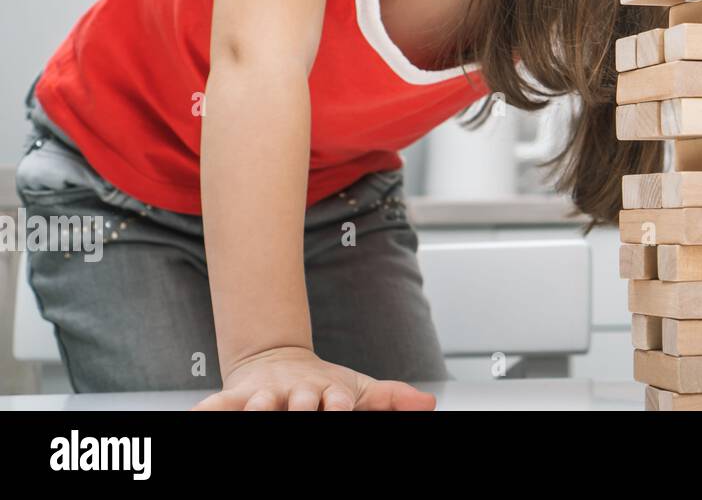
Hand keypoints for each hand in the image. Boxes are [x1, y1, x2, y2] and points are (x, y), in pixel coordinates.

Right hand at [192, 345, 438, 410]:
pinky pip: (216, 406)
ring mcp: (264, 396)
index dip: (337, 403)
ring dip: (257, 407)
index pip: (335, 400)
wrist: (278, 361)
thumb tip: (428, 402)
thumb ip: (390, 399)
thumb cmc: (322, 388)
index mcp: (324, 393)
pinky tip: (198, 414)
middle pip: (296, 402)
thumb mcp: (358, 391)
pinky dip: (207, 410)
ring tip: (258, 410)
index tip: (340, 405)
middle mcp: (293, 394)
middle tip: (298, 408)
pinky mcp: (236, 399)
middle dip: (298, 407)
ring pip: (256, 403)